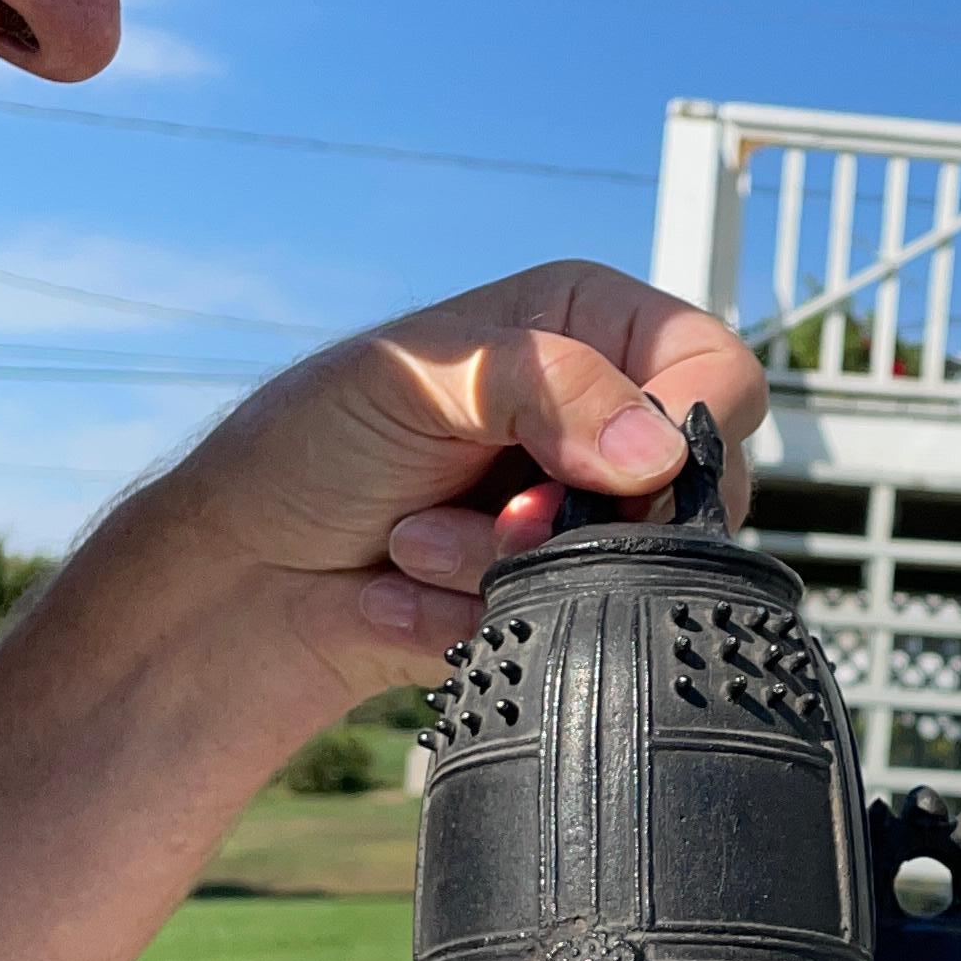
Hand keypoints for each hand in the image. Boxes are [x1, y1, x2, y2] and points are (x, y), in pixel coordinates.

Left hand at [178, 262, 770, 696]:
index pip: (720, 372)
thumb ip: (552, 388)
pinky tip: (408, 592)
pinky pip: (572, 631)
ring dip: (507, 568)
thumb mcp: (423, 379)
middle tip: (492, 508)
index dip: (690, 425)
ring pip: (634, 573)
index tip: (620, 468)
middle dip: (578, 514)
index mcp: (593, 329)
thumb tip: (660, 452)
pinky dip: (478, 617)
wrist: (240, 572)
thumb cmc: (314, 444)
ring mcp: (585, 520)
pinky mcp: (558, 604)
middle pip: (698, 491)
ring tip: (416, 542)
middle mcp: (606, 423)